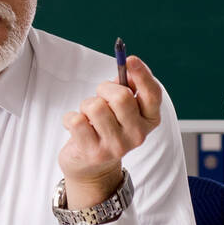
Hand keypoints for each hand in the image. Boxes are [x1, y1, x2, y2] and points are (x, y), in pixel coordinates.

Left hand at [58, 55, 161, 208]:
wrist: (91, 166)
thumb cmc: (107, 127)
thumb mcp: (122, 109)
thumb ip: (127, 87)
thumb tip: (128, 66)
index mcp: (149, 120)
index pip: (152, 94)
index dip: (142, 74)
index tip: (130, 59)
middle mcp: (138, 135)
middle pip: (121, 97)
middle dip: (104, 89)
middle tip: (100, 96)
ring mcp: (117, 146)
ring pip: (95, 107)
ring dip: (86, 105)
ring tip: (88, 116)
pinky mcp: (94, 153)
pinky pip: (76, 120)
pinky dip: (70, 118)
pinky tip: (77, 127)